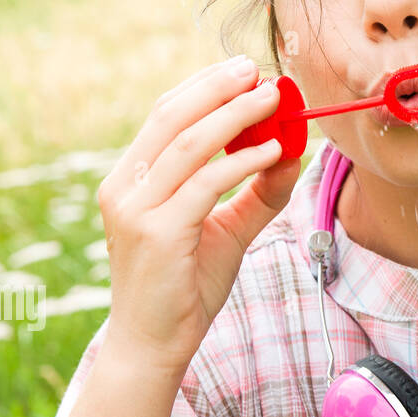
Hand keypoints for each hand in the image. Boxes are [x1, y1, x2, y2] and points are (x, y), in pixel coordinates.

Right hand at [96, 57, 302, 375]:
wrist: (154, 346)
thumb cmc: (185, 286)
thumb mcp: (226, 229)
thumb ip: (256, 192)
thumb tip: (293, 154)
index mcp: (130, 179)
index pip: (165, 116)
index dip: (205, 87)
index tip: (245, 70)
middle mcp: (124, 187)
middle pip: (173, 118)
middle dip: (220, 88)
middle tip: (261, 72)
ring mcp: (135, 209)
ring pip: (190, 144)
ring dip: (237, 115)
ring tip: (275, 100)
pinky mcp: (157, 232)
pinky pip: (205, 183)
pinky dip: (242, 162)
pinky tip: (272, 151)